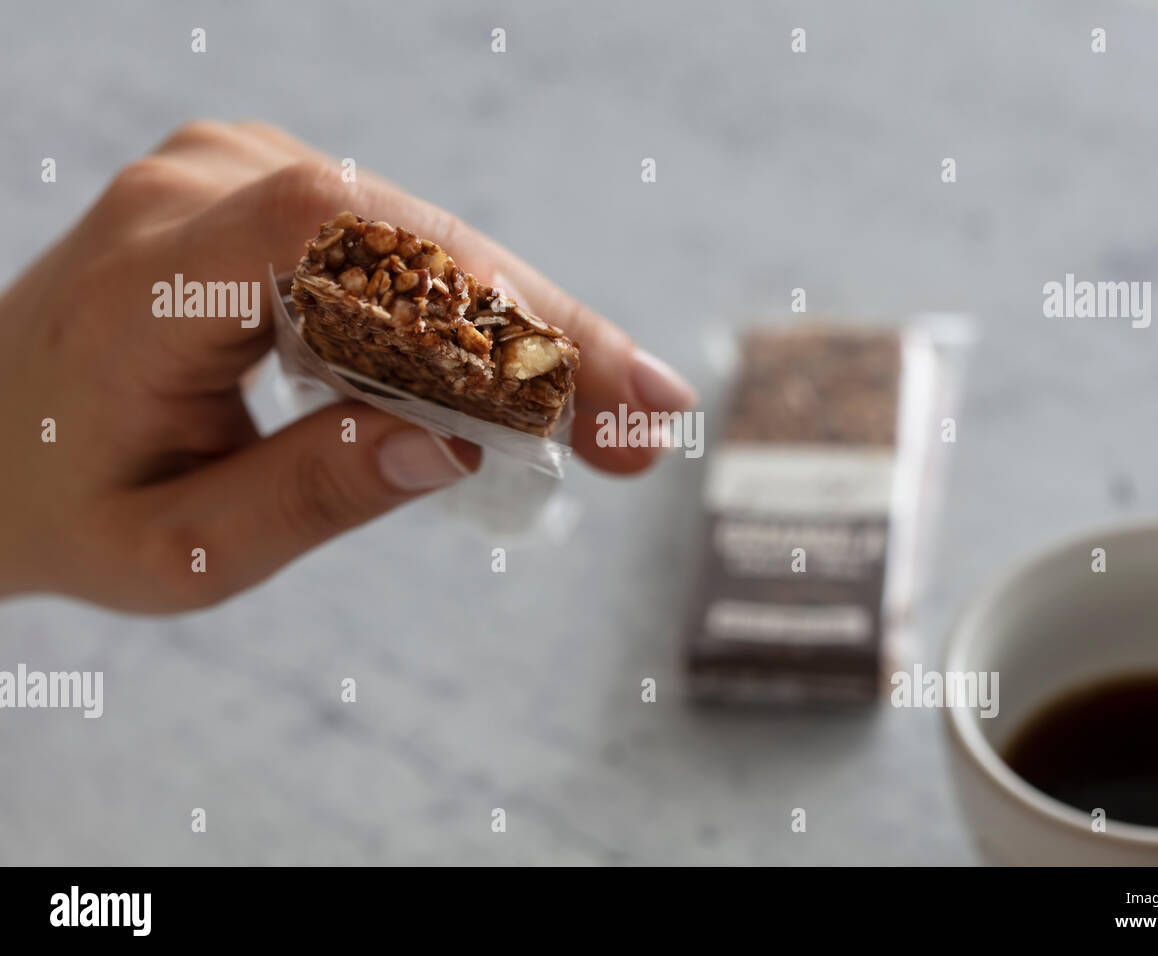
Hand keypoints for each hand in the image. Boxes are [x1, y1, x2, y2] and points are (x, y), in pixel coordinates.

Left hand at [0, 121, 695, 611]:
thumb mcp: (176, 549)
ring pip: (424, 238)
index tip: (578, 395)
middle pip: (411, 235)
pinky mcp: (268, 189)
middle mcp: (195, 190)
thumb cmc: (70, 497)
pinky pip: (401, 244)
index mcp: (145, 283)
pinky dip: (471, 318)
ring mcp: (233, 172)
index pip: (334, 235)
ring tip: (614, 421)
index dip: (478, 300)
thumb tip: (459, 445)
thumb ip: (308, 499)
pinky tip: (532, 381)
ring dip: (525, 329)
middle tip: (649, 425)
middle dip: (544, 334)